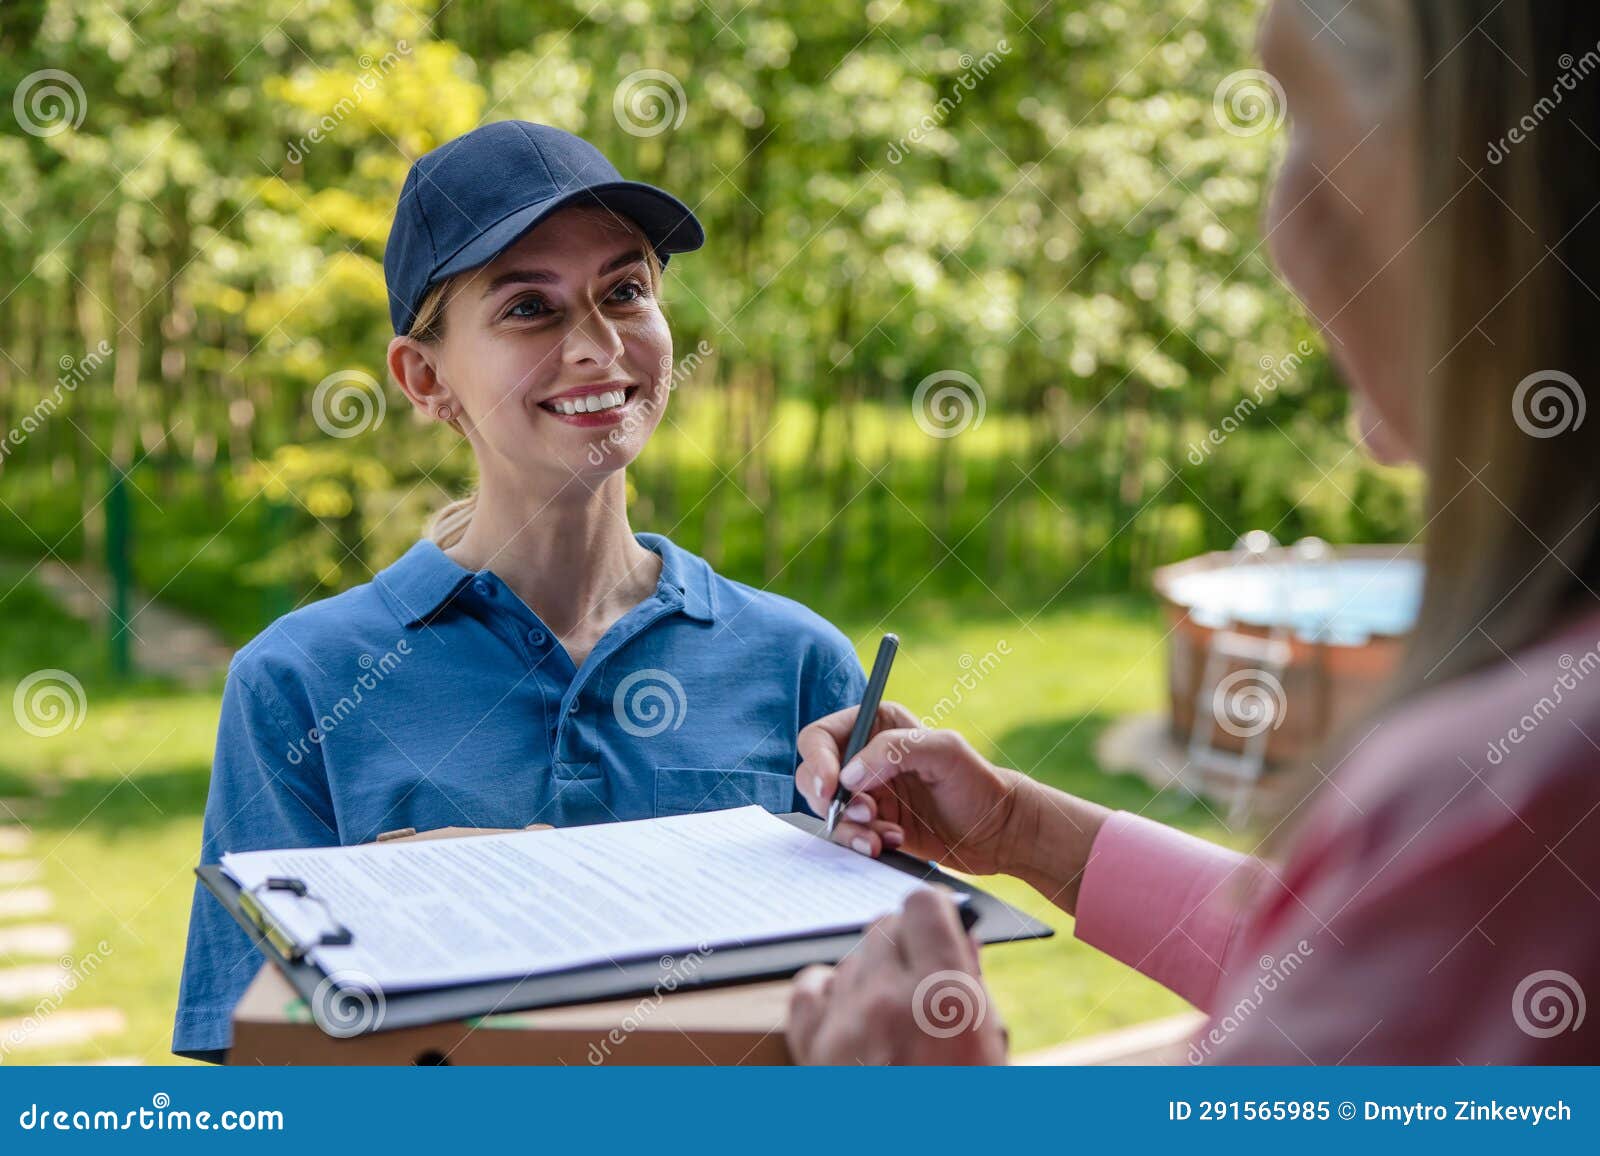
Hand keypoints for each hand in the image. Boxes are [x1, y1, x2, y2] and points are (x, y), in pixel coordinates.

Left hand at [787, 888, 1006, 1064]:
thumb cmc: (959, 1115)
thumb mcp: (992, 1053)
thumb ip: (972, 987)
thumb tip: (960, 938)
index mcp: (946, 1002)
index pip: (921, 905)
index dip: (933, 914)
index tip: (941, 930)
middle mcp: (889, 1002)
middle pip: (883, 927)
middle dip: (905, 945)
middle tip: (922, 979)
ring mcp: (843, 1028)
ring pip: (851, 956)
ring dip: (872, 971)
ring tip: (894, 1014)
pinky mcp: (812, 1053)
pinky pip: (811, 987)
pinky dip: (830, 992)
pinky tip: (852, 1014)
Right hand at [795, 700, 1031, 875]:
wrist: (998, 832)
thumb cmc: (978, 783)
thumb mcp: (944, 751)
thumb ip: (892, 751)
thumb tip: (847, 776)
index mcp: (878, 725)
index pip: (822, 736)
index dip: (817, 761)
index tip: (831, 788)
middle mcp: (866, 757)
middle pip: (814, 775)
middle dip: (830, 799)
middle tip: (863, 813)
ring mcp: (868, 793)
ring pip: (829, 810)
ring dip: (849, 827)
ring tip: (882, 836)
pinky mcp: (874, 825)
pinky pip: (848, 834)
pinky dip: (861, 842)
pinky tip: (892, 842)